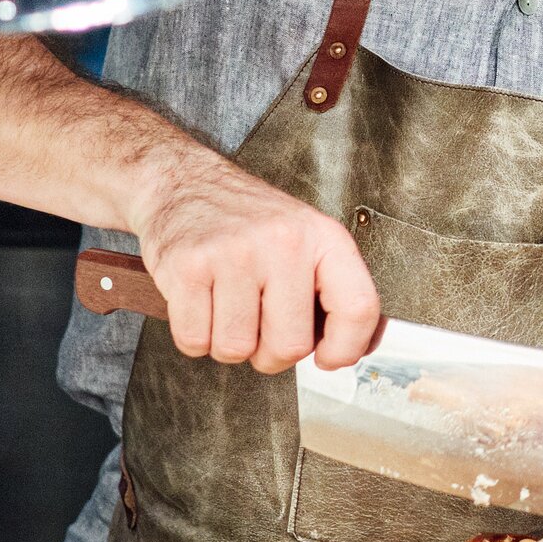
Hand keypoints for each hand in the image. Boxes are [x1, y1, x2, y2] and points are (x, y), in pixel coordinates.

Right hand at [130, 148, 379, 375]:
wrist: (185, 182)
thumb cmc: (249, 221)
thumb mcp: (306, 238)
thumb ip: (332, 290)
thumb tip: (353, 346)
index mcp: (322, 236)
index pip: (357, 307)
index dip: (346, 348)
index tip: (329, 358)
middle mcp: (283, 242)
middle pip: (290, 345)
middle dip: (271, 354)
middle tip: (260, 328)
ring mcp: (234, 253)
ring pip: (236, 349)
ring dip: (227, 343)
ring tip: (227, 307)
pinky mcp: (187, 266)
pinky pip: (194, 340)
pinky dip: (195, 335)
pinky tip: (201, 303)